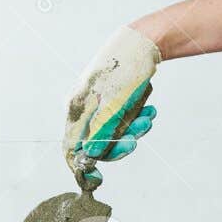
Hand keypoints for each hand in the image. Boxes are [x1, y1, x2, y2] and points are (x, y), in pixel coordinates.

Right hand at [63, 25, 160, 188]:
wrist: (144, 41)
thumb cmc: (126, 71)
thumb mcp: (115, 105)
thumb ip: (101, 132)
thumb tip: (90, 156)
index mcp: (76, 108)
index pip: (71, 147)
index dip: (82, 167)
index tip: (98, 181)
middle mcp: (84, 107)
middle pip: (96, 142)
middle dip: (120, 142)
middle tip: (138, 138)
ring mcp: (98, 103)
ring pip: (113, 131)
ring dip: (133, 129)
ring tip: (150, 118)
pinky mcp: (113, 99)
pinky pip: (122, 120)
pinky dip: (136, 119)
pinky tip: (150, 111)